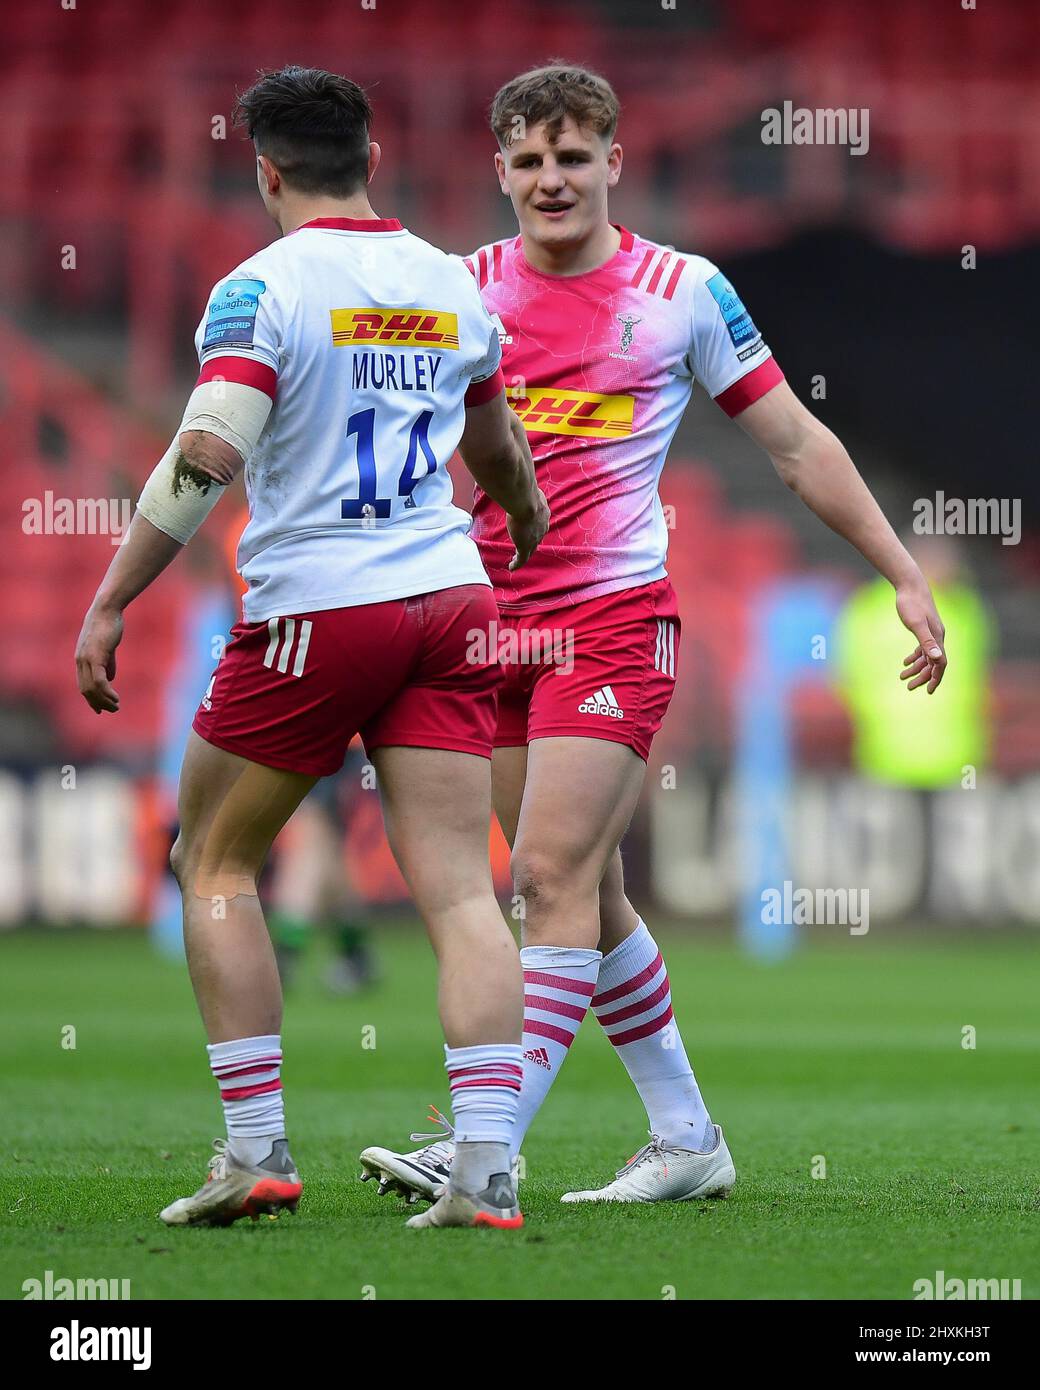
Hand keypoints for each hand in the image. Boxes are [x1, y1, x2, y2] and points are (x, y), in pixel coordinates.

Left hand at [75, 603, 122, 712]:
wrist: (107, 610)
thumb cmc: (109, 625)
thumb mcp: (107, 647)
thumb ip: (108, 663)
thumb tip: (110, 678)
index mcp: (81, 659)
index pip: (83, 685)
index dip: (91, 699)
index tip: (101, 708)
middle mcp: (80, 661)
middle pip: (85, 690)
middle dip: (98, 703)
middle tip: (112, 709)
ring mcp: (86, 659)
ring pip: (92, 688)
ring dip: (104, 700)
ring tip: (116, 706)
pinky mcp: (95, 657)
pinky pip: (99, 681)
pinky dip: (106, 692)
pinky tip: (115, 696)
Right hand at [507, 489, 549, 570]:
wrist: (526, 502)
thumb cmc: (524, 490)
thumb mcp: (525, 486)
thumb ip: (521, 481)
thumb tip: (516, 467)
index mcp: (543, 512)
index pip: (540, 521)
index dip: (535, 524)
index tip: (529, 524)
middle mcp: (542, 526)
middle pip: (537, 536)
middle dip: (532, 540)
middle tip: (525, 543)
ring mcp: (535, 537)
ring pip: (531, 549)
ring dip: (525, 553)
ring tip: (517, 559)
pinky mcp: (525, 546)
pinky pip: (522, 558)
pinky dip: (517, 563)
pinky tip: (511, 567)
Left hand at [896, 577, 946, 693]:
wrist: (910, 585)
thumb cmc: (911, 604)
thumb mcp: (916, 624)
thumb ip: (926, 642)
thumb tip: (937, 659)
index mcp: (937, 638)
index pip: (941, 664)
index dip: (936, 678)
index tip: (928, 691)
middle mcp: (937, 637)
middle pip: (933, 663)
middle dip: (923, 676)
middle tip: (909, 687)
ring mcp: (931, 632)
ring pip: (926, 656)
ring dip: (916, 668)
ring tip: (902, 677)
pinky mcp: (923, 628)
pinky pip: (922, 647)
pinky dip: (915, 657)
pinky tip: (905, 662)